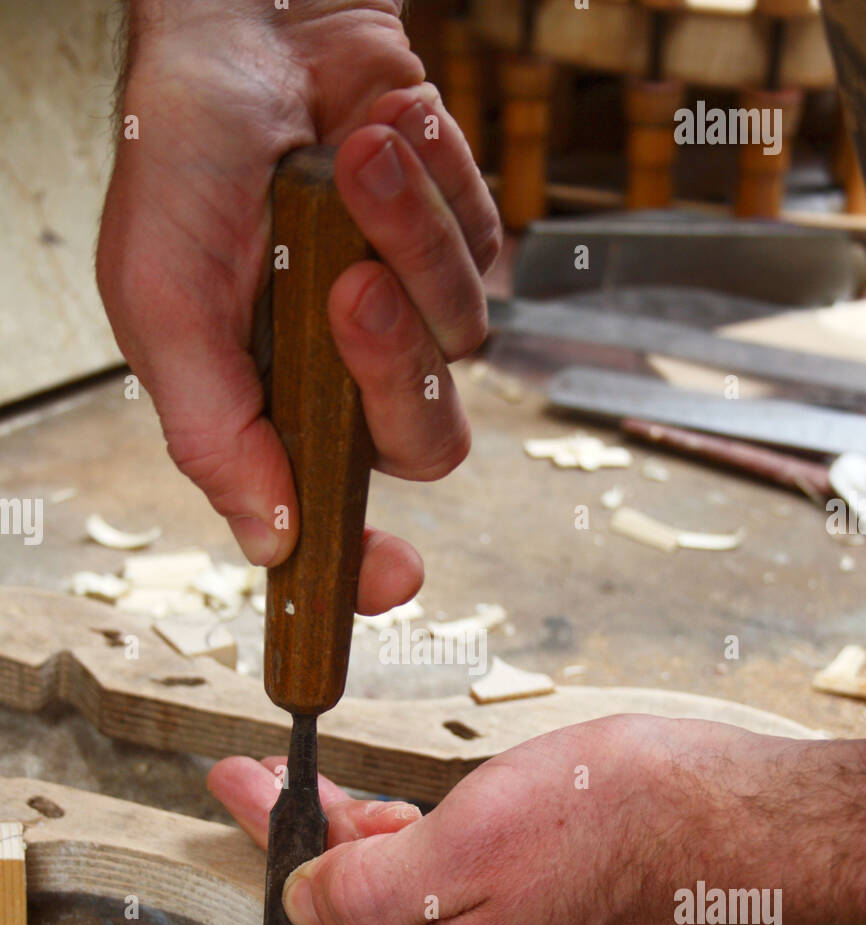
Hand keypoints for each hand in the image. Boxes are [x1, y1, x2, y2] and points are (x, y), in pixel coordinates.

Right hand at [97, 0, 500, 608]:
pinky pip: (485, 246)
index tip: (391, 576)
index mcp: (275, 409)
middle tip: (350, 287)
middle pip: (423, 443)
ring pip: (462, 338)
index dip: (364, 560)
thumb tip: (270, 542)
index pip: (334, 514)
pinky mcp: (460, 244)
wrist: (248, 33)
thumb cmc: (187, 166)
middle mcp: (349, 377)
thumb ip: (213, 430)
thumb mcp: (163, 305)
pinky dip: (434, 182)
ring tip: (350, 156)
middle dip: (393, 367)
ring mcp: (412, 312)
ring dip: (408, 238)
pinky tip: (379, 131)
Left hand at [211, 714, 864, 924]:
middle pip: (351, 898)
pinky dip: (398, 837)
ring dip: (345, 832)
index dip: (269, 839)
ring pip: (394, 885)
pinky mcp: (532, 900)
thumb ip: (371, 885)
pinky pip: (439, 877)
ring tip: (308, 785)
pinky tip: (390, 813)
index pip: (320, 908)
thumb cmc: (601, 819)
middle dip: (296, 832)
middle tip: (255, 774)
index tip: (235, 782)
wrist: (712, 817)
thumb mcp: (465, 848)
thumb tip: (300, 901)